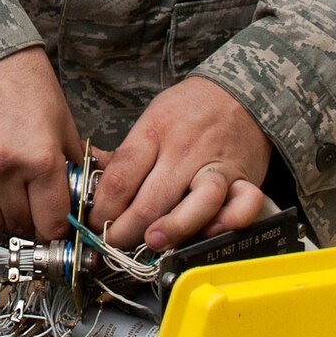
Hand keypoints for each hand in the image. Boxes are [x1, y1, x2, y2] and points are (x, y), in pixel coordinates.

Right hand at [0, 46, 82, 239]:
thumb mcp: (64, 126)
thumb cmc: (28, 89)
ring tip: (4, 195)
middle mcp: (2, 164)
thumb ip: (76, 170)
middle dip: (28, 220)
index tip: (52, 224)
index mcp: (40, 157)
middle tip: (29, 204)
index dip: (55, 228)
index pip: (50, 223)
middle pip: (18, 224)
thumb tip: (92, 207)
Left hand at [87, 77, 272, 249]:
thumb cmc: (188, 110)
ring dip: (175, 227)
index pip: (121, 177)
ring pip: (200, 201)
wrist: (238, 92)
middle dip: (127, 229)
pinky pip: (245, 202)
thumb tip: (90, 180)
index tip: (94, 223)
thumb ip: (125, 154)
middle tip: (114, 243)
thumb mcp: (149, 119)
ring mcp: (216, 165)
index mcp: (153, 133)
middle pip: (152, 198)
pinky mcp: (245, 177)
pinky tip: (212, 230)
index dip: (103, 207)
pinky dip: (231, 220)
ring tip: (154, 242)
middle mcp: (184, 150)